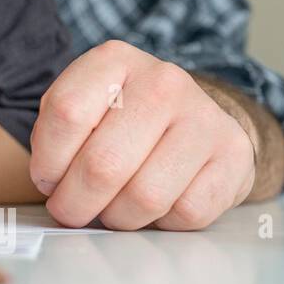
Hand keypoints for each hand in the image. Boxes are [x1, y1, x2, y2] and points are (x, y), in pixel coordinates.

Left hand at [29, 40, 255, 229]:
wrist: (190, 118)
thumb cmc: (120, 118)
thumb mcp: (81, 107)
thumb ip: (57, 135)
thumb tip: (52, 185)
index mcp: (114, 60)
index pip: (67, 114)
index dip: (48, 160)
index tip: (48, 180)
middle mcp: (163, 82)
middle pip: (103, 163)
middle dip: (76, 202)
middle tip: (70, 211)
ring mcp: (204, 117)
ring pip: (146, 196)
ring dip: (117, 218)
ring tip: (111, 210)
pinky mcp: (234, 155)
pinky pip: (186, 213)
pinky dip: (162, 223)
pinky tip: (154, 207)